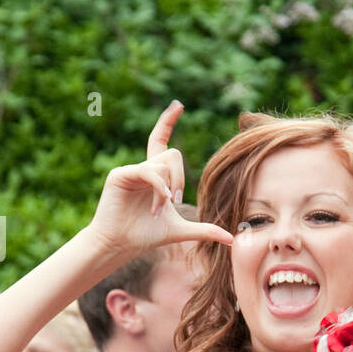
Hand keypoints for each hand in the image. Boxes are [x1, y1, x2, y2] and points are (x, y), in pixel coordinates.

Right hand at [85, 100, 232, 256]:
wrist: (120, 246)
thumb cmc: (145, 237)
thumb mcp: (180, 231)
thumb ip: (205, 230)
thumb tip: (232, 239)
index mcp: (154, 176)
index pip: (161, 141)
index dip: (167, 122)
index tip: (179, 105)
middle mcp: (143, 169)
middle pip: (172, 154)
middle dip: (180, 177)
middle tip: (175, 201)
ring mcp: (130, 171)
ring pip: (162, 165)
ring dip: (166, 189)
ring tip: (158, 210)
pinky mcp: (120, 175)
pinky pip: (148, 171)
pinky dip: (158, 186)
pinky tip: (161, 201)